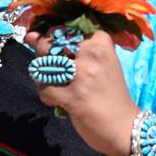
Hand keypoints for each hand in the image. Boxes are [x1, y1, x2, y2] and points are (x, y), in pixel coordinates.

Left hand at [23, 25, 140, 155]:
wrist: (124, 126)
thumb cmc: (109, 93)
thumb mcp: (97, 63)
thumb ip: (67, 48)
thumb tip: (30, 36)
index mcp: (100, 42)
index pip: (62, 28)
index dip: (55, 41)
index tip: (62, 54)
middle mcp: (91, 54)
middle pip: (49, 43)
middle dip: (44, 57)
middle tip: (57, 70)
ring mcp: (81, 75)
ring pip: (42, 65)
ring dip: (43, 77)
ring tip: (58, 85)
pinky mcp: (72, 96)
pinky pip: (43, 88)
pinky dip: (46, 96)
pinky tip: (58, 100)